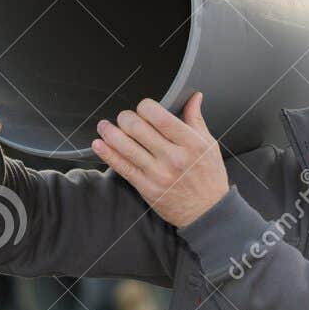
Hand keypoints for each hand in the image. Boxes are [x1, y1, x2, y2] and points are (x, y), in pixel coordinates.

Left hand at [92, 92, 229, 226]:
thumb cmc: (209, 178)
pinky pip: (121, 167)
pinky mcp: (147, 188)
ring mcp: (158, 174)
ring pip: (124, 145)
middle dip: (125, 117)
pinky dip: (106, 153)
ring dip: (109, 132)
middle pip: (137, 127)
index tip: (144, 109)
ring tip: (104, 126)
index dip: (145, 106)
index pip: (158, 115)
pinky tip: (99, 144)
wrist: (207, 212)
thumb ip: (196, 120)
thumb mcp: (209, 146)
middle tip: (124, 118)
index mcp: (190, 144)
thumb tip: (194, 97)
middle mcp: (173, 158)